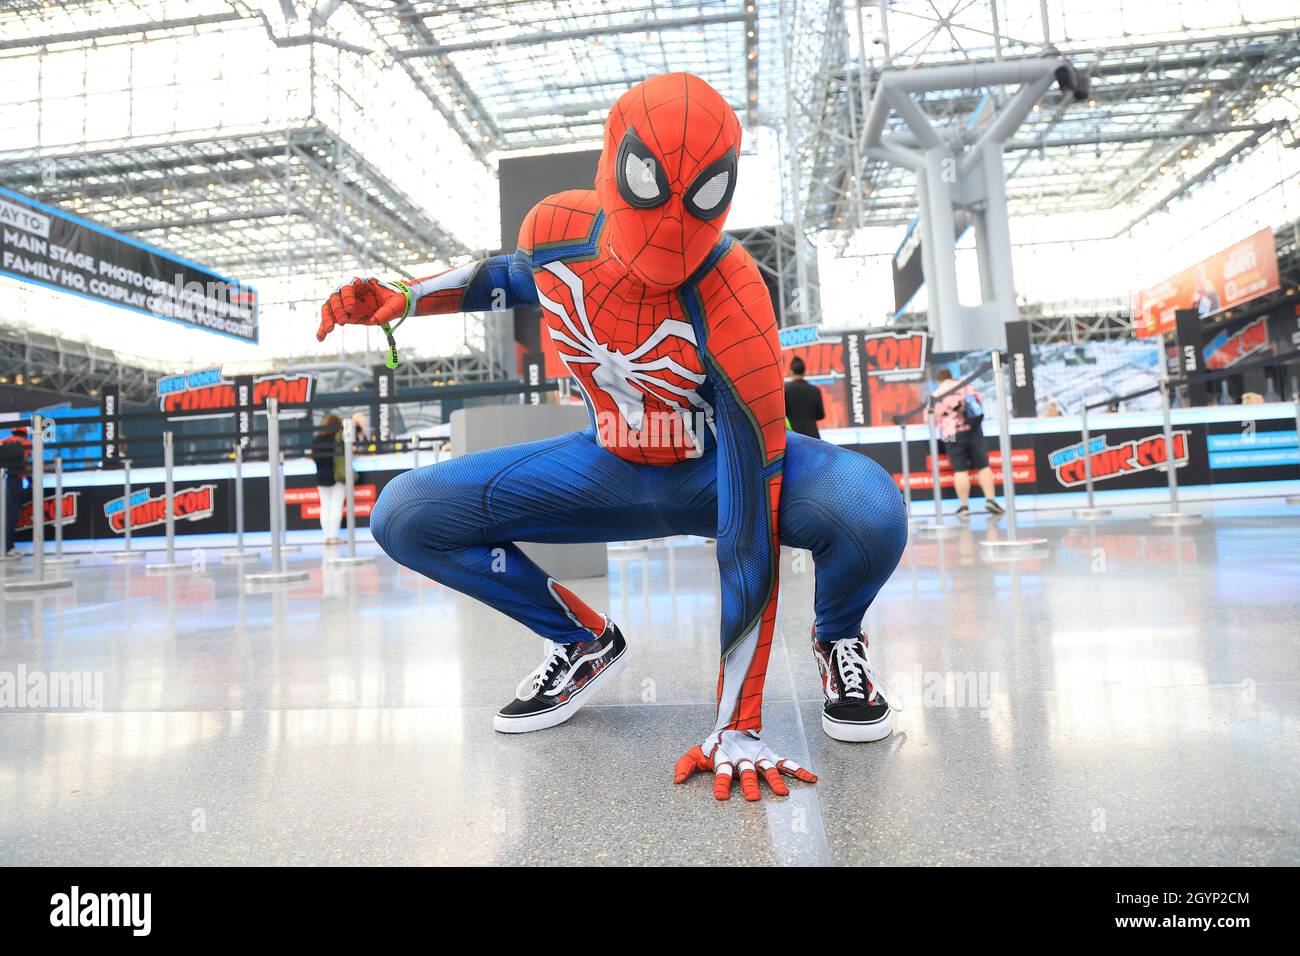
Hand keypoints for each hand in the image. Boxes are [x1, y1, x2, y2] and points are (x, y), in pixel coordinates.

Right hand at [316, 277, 411, 341]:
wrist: (396, 305)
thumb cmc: (397, 300)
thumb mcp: (396, 305)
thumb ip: (386, 311)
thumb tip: (374, 320)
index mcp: (362, 283)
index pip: (348, 285)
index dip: (347, 297)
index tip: (350, 310)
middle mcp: (350, 292)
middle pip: (336, 297)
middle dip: (337, 309)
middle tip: (343, 322)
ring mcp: (345, 303)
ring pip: (329, 308)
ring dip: (327, 318)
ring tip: (328, 331)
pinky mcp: (344, 314)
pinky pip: (330, 320)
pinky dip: (324, 328)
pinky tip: (320, 338)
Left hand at [673, 729, 816, 801]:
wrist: (732, 722)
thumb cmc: (714, 744)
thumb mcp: (697, 752)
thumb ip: (685, 764)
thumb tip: (676, 781)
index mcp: (725, 759)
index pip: (723, 772)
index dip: (722, 784)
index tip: (721, 797)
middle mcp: (742, 758)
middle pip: (747, 773)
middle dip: (750, 785)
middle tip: (753, 799)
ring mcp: (757, 756)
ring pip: (767, 769)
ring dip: (774, 781)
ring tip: (783, 794)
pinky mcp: (769, 755)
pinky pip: (785, 763)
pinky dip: (798, 770)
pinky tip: (811, 778)